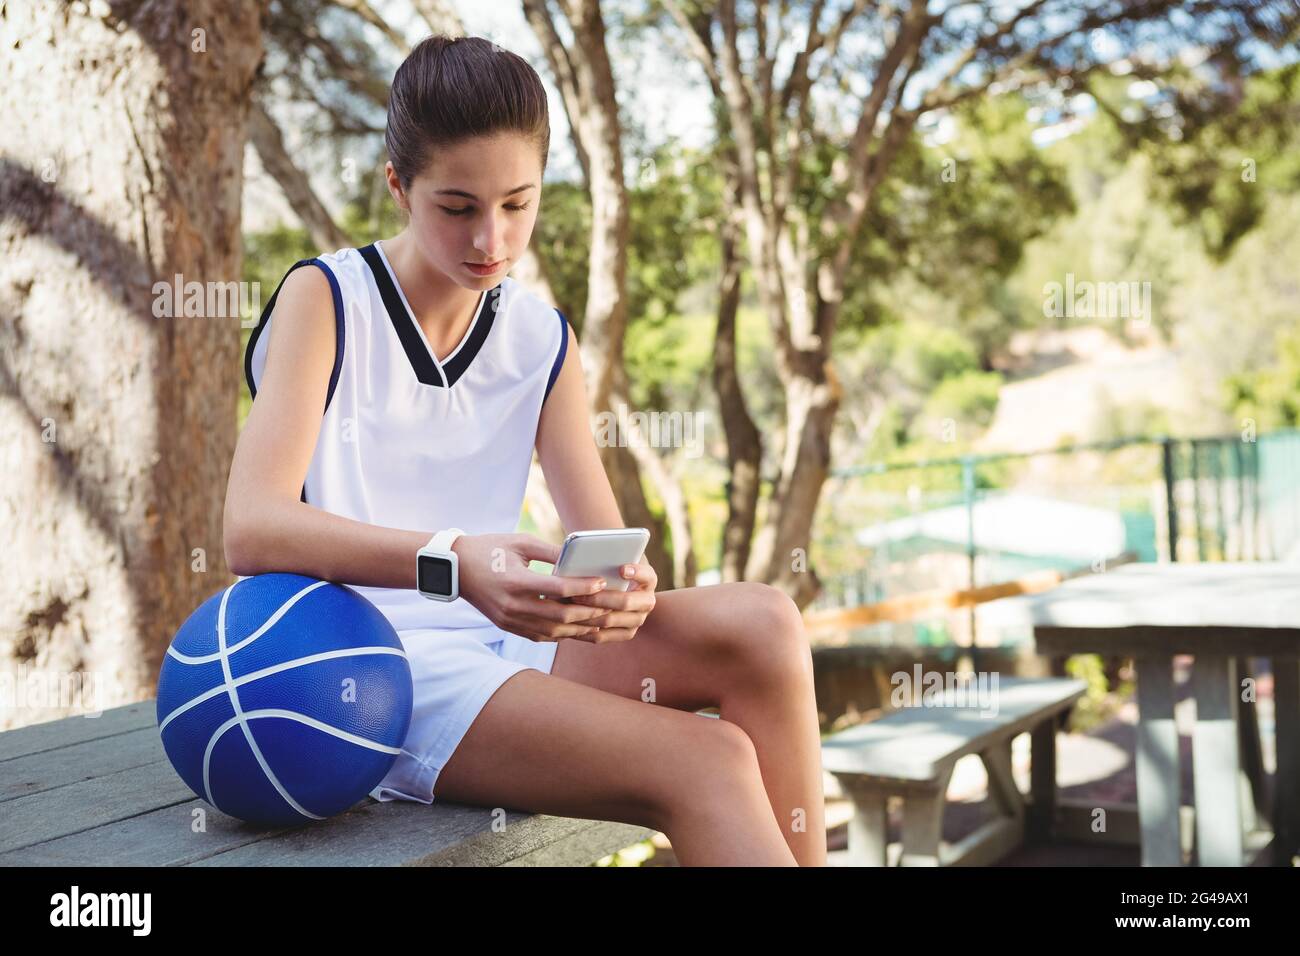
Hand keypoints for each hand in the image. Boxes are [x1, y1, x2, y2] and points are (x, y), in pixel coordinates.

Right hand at [451, 533, 611, 643]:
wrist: (456, 569)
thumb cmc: (490, 549)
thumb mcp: (521, 542)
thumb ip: (552, 552)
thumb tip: (582, 558)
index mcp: (515, 582)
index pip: (558, 589)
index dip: (582, 587)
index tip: (602, 583)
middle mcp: (513, 606)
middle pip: (560, 616)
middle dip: (589, 612)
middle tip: (610, 605)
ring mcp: (510, 621)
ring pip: (553, 631)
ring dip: (579, 627)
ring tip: (600, 618)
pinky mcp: (509, 627)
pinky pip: (542, 636)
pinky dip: (562, 632)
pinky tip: (578, 625)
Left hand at [562, 559, 656, 643]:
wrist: (617, 588)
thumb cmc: (610, 569)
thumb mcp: (612, 560)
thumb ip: (605, 557)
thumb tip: (580, 555)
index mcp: (648, 579)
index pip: (647, 575)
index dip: (636, 572)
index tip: (621, 569)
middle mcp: (647, 601)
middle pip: (625, 602)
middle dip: (599, 598)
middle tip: (578, 593)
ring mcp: (638, 620)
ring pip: (610, 620)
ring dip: (588, 613)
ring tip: (569, 605)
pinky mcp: (625, 633)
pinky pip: (603, 636)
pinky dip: (584, 629)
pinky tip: (569, 621)